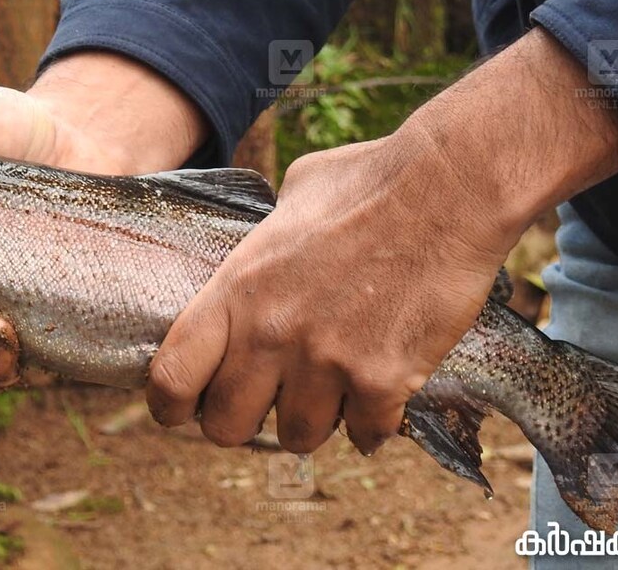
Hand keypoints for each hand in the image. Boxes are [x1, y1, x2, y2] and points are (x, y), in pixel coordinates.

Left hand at [145, 139, 505, 453]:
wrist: (450, 187)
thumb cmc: (371, 179)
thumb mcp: (292, 198)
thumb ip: (266, 238)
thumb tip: (262, 249)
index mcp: (238, 288)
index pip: (172, 375)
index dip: (168, 404)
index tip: (180, 410)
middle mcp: (271, 333)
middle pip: (225, 427)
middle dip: (241, 422)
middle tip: (263, 404)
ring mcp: (325, 362)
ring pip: (296, 438)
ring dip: (311, 422)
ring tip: (329, 394)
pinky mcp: (382, 380)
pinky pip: (364, 434)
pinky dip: (371, 424)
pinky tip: (379, 396)